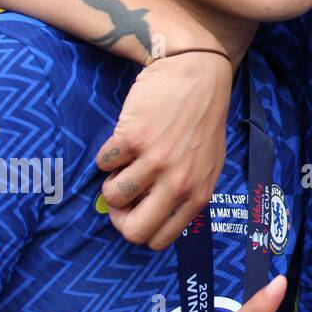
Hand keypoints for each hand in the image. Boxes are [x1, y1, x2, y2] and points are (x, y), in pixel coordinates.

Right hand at [96, 50, 233, 249]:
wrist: (197, 71)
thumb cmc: (202, 118)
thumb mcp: (207, 162)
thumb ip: (186, 191)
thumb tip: (154, 219)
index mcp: (199, 193)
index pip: (160, 240)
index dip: (139, 229)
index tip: (136, 210)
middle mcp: (179, 182)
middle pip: (133, 231)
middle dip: (119, 217)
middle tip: (122, 194)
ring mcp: (156, 161)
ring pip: (112, 197)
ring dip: (112, 179)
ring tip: (128, 159)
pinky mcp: (133, 139)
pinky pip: (103, 163)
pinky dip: (108, 152)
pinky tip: (127, 135)